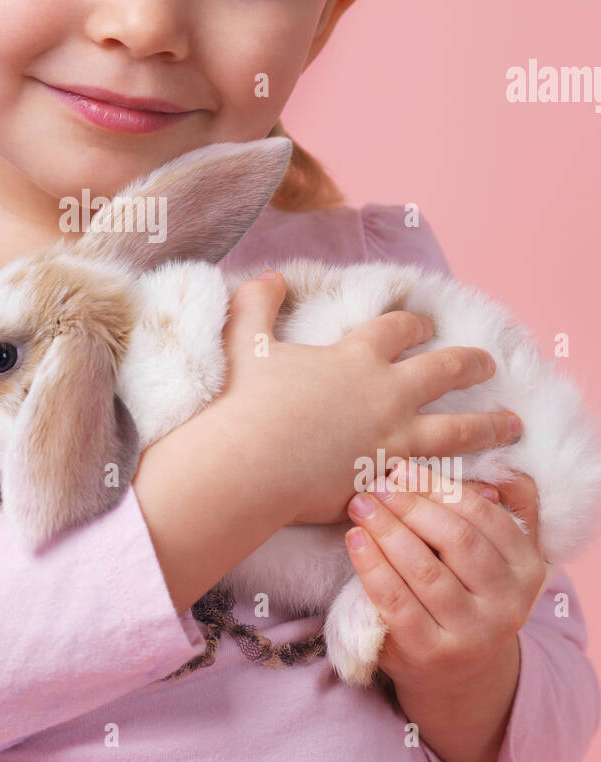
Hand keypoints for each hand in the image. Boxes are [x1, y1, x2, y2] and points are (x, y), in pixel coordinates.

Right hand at [215, 273, 523, 529]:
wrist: (250, 464)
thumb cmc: (247, 402)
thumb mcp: (247, 340)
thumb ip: (259, 303)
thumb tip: (269, 275)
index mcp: (356, 357)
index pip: (398, 330)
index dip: (414, 324)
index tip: (426, 325)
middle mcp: (387, 394)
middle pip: (443, 372)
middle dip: (469, 364)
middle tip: (489, 364)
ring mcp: (395, 440)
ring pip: (459, 430)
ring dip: (490, 425)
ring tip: (513, 424)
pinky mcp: (390, 482)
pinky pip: (440, 481)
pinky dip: (466, 483)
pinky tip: (484, 485)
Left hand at [343, 462, 547, 697]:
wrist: (455, 670)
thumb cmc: (465, 593)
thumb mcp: (489, 554)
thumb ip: (487, 509)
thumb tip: (472, 461)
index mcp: (526, 569)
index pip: (483, 517)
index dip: (440, 488)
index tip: (402, 468)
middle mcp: (508, 604)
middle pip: (456, 540)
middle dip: (411, 506)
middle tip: (376, 484)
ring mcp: (471, 633)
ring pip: (425, 570)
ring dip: (388, 530)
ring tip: (361, 505)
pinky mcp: (431, 653)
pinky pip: (396, 601)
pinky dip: (372, 566)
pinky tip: (355, 540)